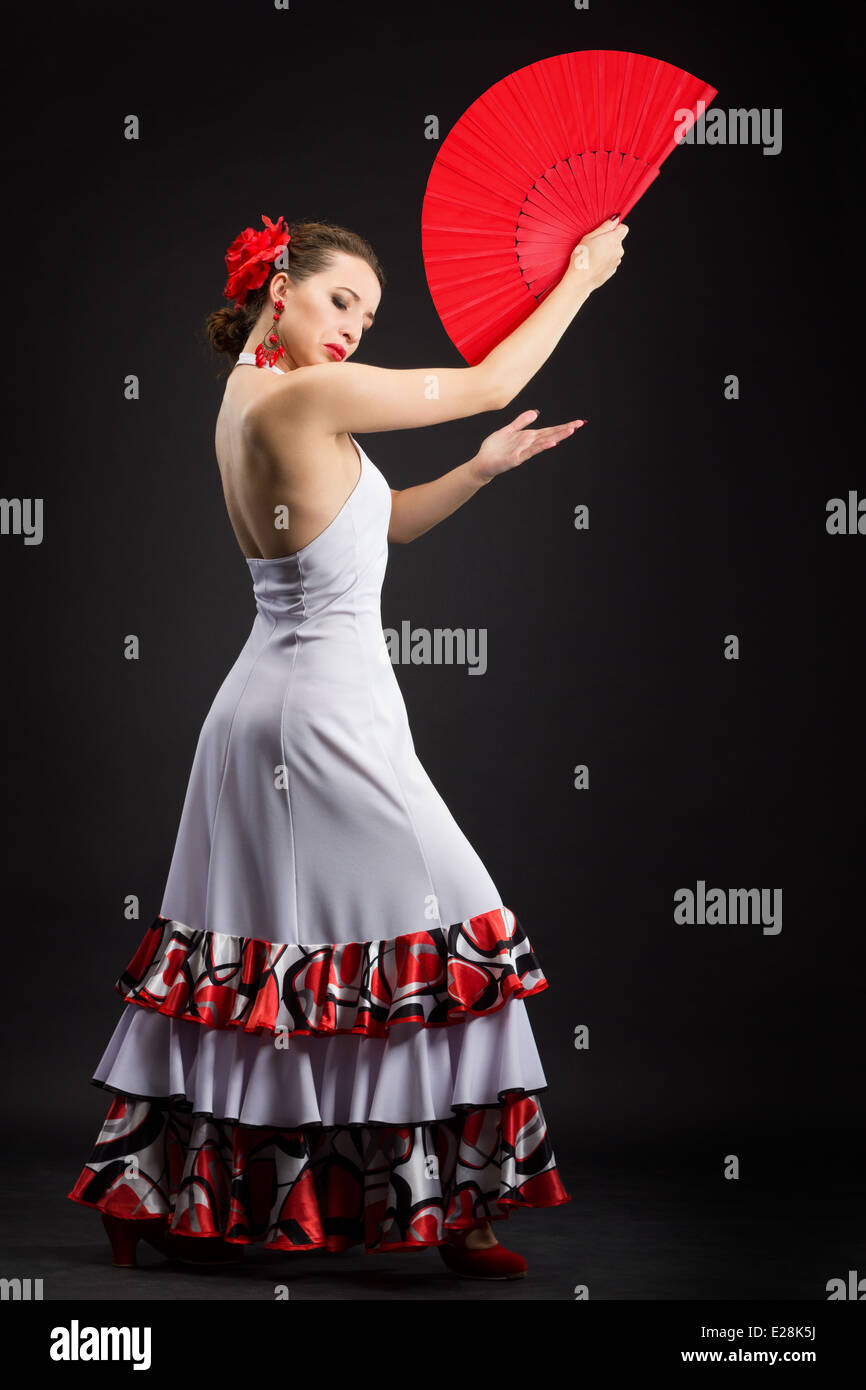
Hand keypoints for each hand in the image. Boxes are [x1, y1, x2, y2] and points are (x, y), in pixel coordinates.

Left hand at [470, 410, 585, 483]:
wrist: (483, 462)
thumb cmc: (494, 448)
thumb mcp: (509, 430)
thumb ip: (522, 421)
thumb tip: (536, 412)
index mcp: (529, 437)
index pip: (549, 430)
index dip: (563, 426)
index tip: (578, 422)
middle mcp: (529, 444)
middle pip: (551, 434)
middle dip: (565, 429)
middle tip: (581, 424)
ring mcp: (524, 451)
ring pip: (544, 442)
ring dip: (558, 436)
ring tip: (571, 431)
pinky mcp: (517, 458)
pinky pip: (531, 451)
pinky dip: (541, 447)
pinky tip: (551, 443)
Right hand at [566, 215, 628, 290]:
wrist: (580, 280)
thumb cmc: (582, 258)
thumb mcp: (589, 237)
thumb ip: (604, 227)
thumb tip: (615, 219)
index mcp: (614, 240)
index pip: (623, 228)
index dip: (615, 228)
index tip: (606, 231)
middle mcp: (618, 250)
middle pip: (618, 240)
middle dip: (608, 240)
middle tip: (594, 244)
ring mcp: (616, 261)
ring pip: (614, 251)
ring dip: (606, 251)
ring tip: (592, 255)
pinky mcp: (612, 270)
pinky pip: (610, 261)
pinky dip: (604, 261)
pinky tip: (594, 263)